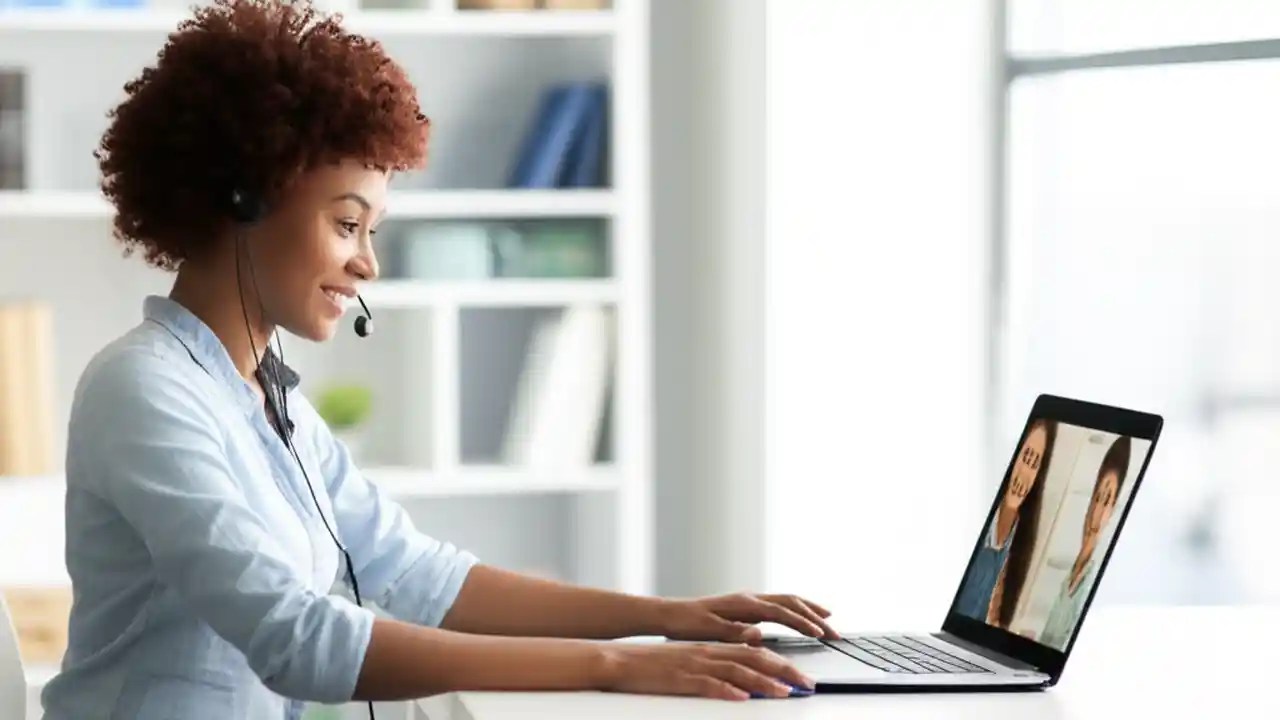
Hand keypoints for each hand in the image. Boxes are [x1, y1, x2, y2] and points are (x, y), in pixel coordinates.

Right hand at [597, 641, 814, 700]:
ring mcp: (696, 665)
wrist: (620, 660)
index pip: (756, 653)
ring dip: (764, 683)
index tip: (801, 676)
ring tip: (785, 692)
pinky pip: (708, 684)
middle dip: (785, 672)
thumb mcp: (690, 661)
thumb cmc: (654, 665)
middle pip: (755, 659)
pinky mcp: (681, 678)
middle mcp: (709, 653)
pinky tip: (741, 697)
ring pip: (737, 671)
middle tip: (807, 684)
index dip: (782, 664)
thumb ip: (716, 666)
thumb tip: (742, 682)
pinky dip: (727, 691)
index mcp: (713, 648)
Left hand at [657, 593, 838, 643]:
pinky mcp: (745, 606)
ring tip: (828, 620)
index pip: (781, 611)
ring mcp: (748, 600)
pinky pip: (777, 605)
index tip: (820, 634)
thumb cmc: (686, 623)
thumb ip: (735, 632)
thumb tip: (759, 634)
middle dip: (815, 616)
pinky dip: (795, 611)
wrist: (669, 614)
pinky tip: (799, 619)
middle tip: (836, 632)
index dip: (802, 623)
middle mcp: (749, 598)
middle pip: (791, 602)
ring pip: (786, 601)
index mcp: (743, 603)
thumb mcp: (709, 630)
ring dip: (808, 610)